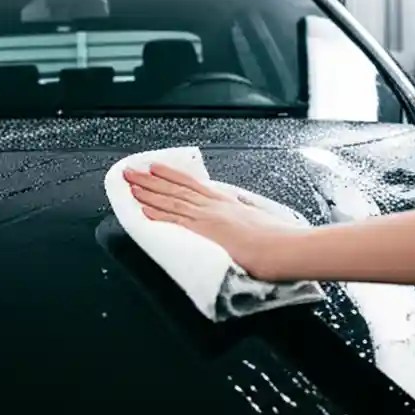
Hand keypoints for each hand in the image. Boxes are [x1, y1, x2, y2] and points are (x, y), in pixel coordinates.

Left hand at [122, 164, 306, 280]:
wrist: (284, 247)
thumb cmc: (277, 237)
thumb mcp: (258, 217)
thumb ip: (243, 213)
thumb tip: (239, 213)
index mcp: (225, 201)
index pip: (191, 183)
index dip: (170, 175)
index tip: (155, 167)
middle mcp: (213, 205)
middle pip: (175, 188)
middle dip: (150, 180)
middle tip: (131, 171)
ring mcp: (207, 217)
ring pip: (170, 200)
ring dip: (148, 192)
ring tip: (130, 184)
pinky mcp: (204, 231)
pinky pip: (175, 219)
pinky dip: (157, 213)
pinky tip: (143, 208)